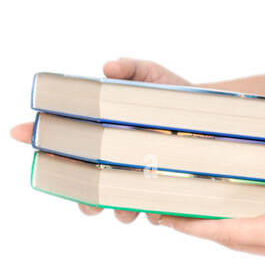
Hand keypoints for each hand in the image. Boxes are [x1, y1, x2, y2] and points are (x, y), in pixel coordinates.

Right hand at [10, 56, 189, 224]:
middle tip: (89, 201)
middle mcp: (116, 166)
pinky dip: (153, 212)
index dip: (46, 152)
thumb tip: (108, 67)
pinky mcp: (167, 194)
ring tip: (128, 205)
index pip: (67, 153)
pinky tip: (160, 206)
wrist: (214, 115)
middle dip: (84, 201)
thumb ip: (131, 69)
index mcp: (103, 140)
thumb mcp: (152, 75)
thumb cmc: (174, 94)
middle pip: (87, 194)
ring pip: (119, 210)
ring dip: (120, 210)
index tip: (34, 149)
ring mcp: (140, 182)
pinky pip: (155, 213)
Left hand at [155, 118, 264, 266]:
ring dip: (226, 230)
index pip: (223, 231)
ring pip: (247, 243)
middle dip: (203, 228)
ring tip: (210, 213)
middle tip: (178, 214)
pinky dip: (250, 229)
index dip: (193, 225)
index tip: (168, 219)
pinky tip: (257, 215)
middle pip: (229, 241)